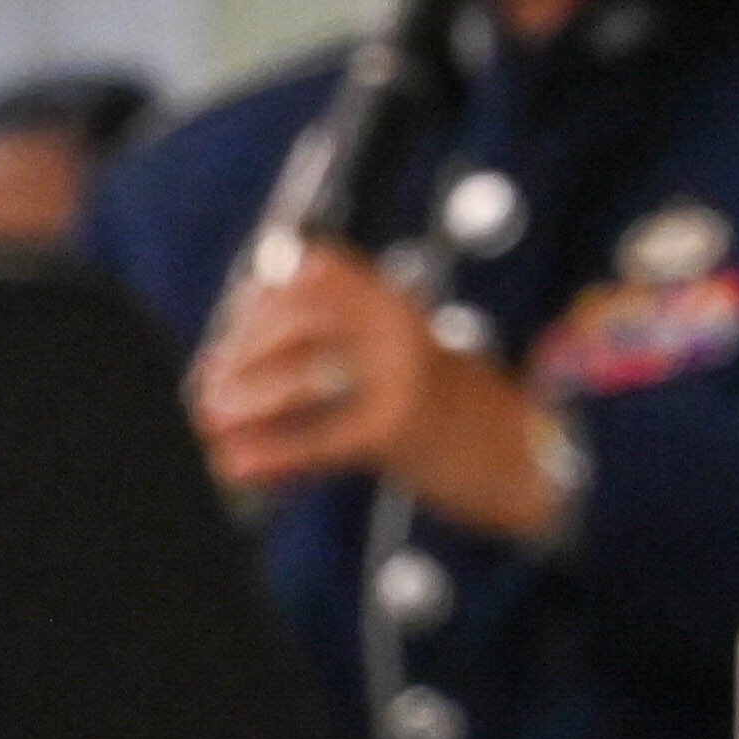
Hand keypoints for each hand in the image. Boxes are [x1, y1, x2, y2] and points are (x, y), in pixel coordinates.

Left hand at [190, 236, 569, 534]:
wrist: (532, 460)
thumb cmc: (454, 414)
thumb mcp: (399, 360)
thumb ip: (338, 347)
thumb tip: (239, 362)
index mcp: (395, 300)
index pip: (313, 273)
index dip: (259, 302)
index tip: (225, 332)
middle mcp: (399, 325)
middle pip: (298, 320)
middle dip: (242, 352)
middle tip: (206, 385)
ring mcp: (402, 374)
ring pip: (303, 377)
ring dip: (247, 400)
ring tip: (209, 421)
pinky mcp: (400, 428)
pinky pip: (319, 438)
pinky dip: (271, 453)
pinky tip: (234, 466)